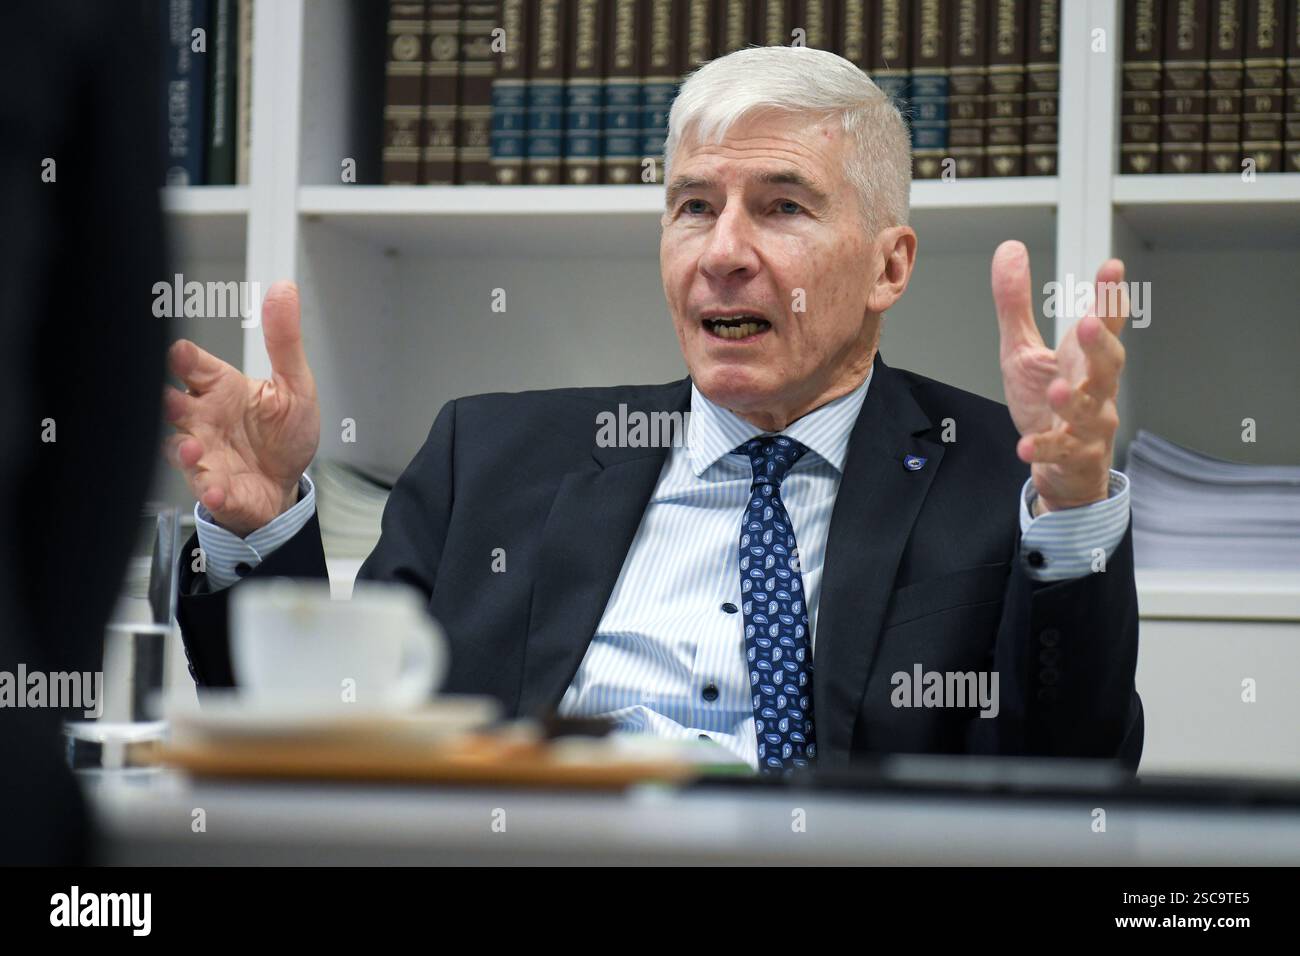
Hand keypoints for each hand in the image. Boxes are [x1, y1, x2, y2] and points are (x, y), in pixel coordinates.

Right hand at [163, 280, 320, 536]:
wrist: (287, 484)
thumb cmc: (284, 434)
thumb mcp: (295, 385)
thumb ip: (284, 341)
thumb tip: (284, 290)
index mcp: (220, 389)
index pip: (191, 365)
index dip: (183, 357)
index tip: (180, 353)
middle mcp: (205, 420)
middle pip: (172, 405)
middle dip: (167, 402)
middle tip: (171, 400)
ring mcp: (206, 455)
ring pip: (180, 449)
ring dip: (184, 450)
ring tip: (194, 448)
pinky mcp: (216, 487)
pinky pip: (206, 488)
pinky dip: (210, 489)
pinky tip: (217, 488)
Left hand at [992, 241, 1126, 512]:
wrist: (1058, 465)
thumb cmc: (1046, 403)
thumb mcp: (1021, 349)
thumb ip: (1016, 304)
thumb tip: (1010, 249)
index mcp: (1084, 358)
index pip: (1105, 322)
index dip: (1110, 296)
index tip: (1112, 268)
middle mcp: (1095, 388)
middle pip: (1109, 364)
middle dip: (1102, 343)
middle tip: (1091, 323)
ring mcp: (1089, 424)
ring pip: (1090, 410)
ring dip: (1073, 399)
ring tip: (1057, 388)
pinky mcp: (1073, 455)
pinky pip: (1060, 451)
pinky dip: (1044, 448)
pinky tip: (1024, 446)